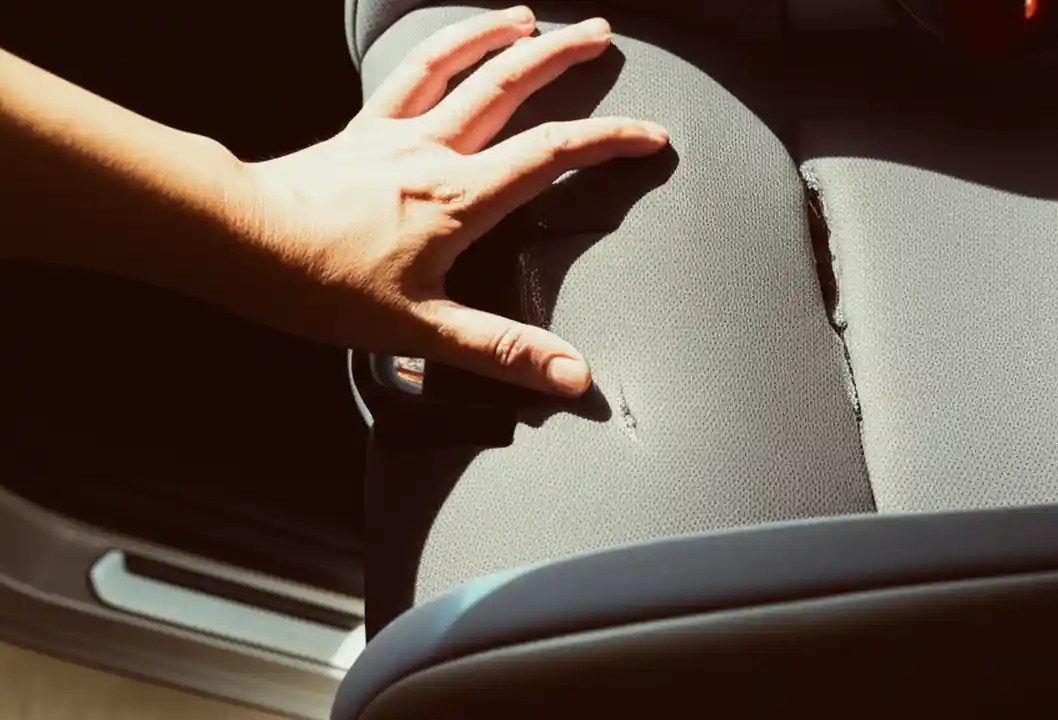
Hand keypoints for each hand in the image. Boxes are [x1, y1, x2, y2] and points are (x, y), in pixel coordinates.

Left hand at [247, 7, 667, 395]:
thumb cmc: (324, 285)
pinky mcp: (362, 128)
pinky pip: (410, 74)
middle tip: (602, 36)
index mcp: (460, 199)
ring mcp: (396, 132)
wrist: (241, 241)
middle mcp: (436, 151)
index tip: (651, 136)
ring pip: (462, 66)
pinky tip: (458, 38)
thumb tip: (571, 375)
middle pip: (512, 87)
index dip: (609, 141)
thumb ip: (501, 350)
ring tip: (538, 18)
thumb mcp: (420, 330)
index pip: (552, 155)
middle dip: (564, 58)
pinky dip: (441, 47)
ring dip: (505, 36)